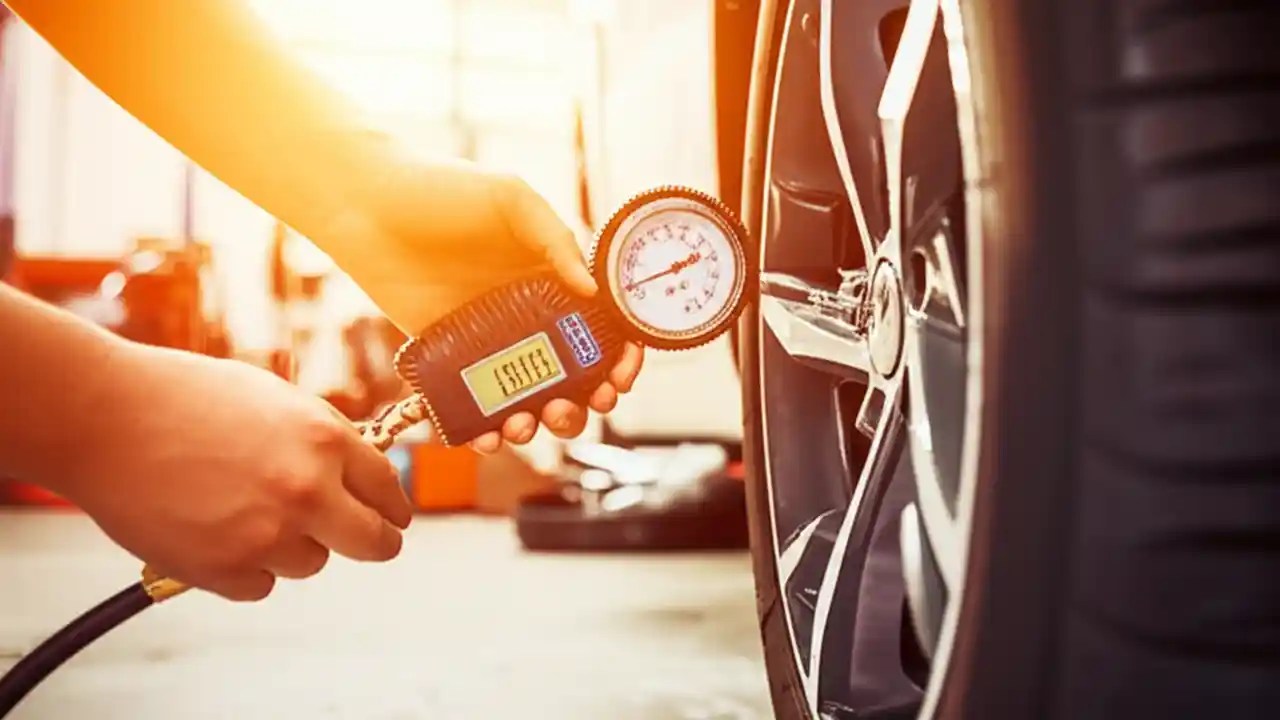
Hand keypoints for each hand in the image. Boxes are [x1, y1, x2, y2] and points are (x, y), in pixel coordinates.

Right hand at [58, 343, 411, 601]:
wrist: (104, 417)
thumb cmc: (185, 398)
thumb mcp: (274, 399)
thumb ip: (324, 439)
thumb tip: (364, 473)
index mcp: (325, 441)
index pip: (388, 490)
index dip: (393, 507)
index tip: (393, 517)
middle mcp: (306, 492)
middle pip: (375, 545)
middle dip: (376, 542)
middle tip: (372, 542)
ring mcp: (265, 536)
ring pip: (311, 563)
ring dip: (291, 545)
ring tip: (241, 506)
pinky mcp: (224, 570)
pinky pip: (260, 584)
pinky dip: (244, 566)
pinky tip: (213, 527)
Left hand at [326, 158, 643, 450]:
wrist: (366, 206)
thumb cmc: (438, 188)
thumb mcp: (510, 197)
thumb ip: (555, 239)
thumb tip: (591, 290)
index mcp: (551, 278)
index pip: (600, 326)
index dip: (619, 356)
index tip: (622, 376)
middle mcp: (526, 316)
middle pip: (573, 375)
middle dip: (587, 401)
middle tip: (586, 404)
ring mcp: (488, 342)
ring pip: (529, 398)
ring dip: (541, 422)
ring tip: (531, 422)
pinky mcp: (447, 362)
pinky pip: (476, 405)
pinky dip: (487, 429)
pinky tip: (490, 435)